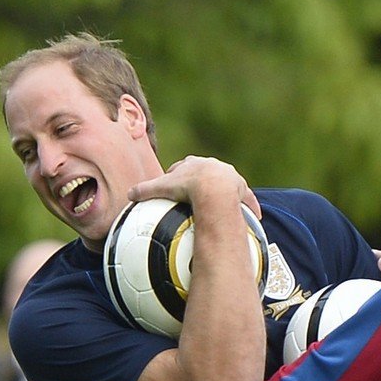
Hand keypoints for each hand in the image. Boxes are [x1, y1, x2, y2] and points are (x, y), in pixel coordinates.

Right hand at [129, 155, 261, 220]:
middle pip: (206, 173)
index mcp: (193, 164)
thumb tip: (128, 195)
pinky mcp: (240, 189)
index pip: (184, 168)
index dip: (179, 177)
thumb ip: (145, 191)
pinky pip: (245, 199)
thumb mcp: (161, 188)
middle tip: (198, 194)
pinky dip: (247, 206)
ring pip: (228, 183)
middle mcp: (213, 166)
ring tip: (223, 204)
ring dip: (226, 192)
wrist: (213, 189)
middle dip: (202, 181)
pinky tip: (251, 216)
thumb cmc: (186, 187)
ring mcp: (229, 177)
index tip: (177, 185)